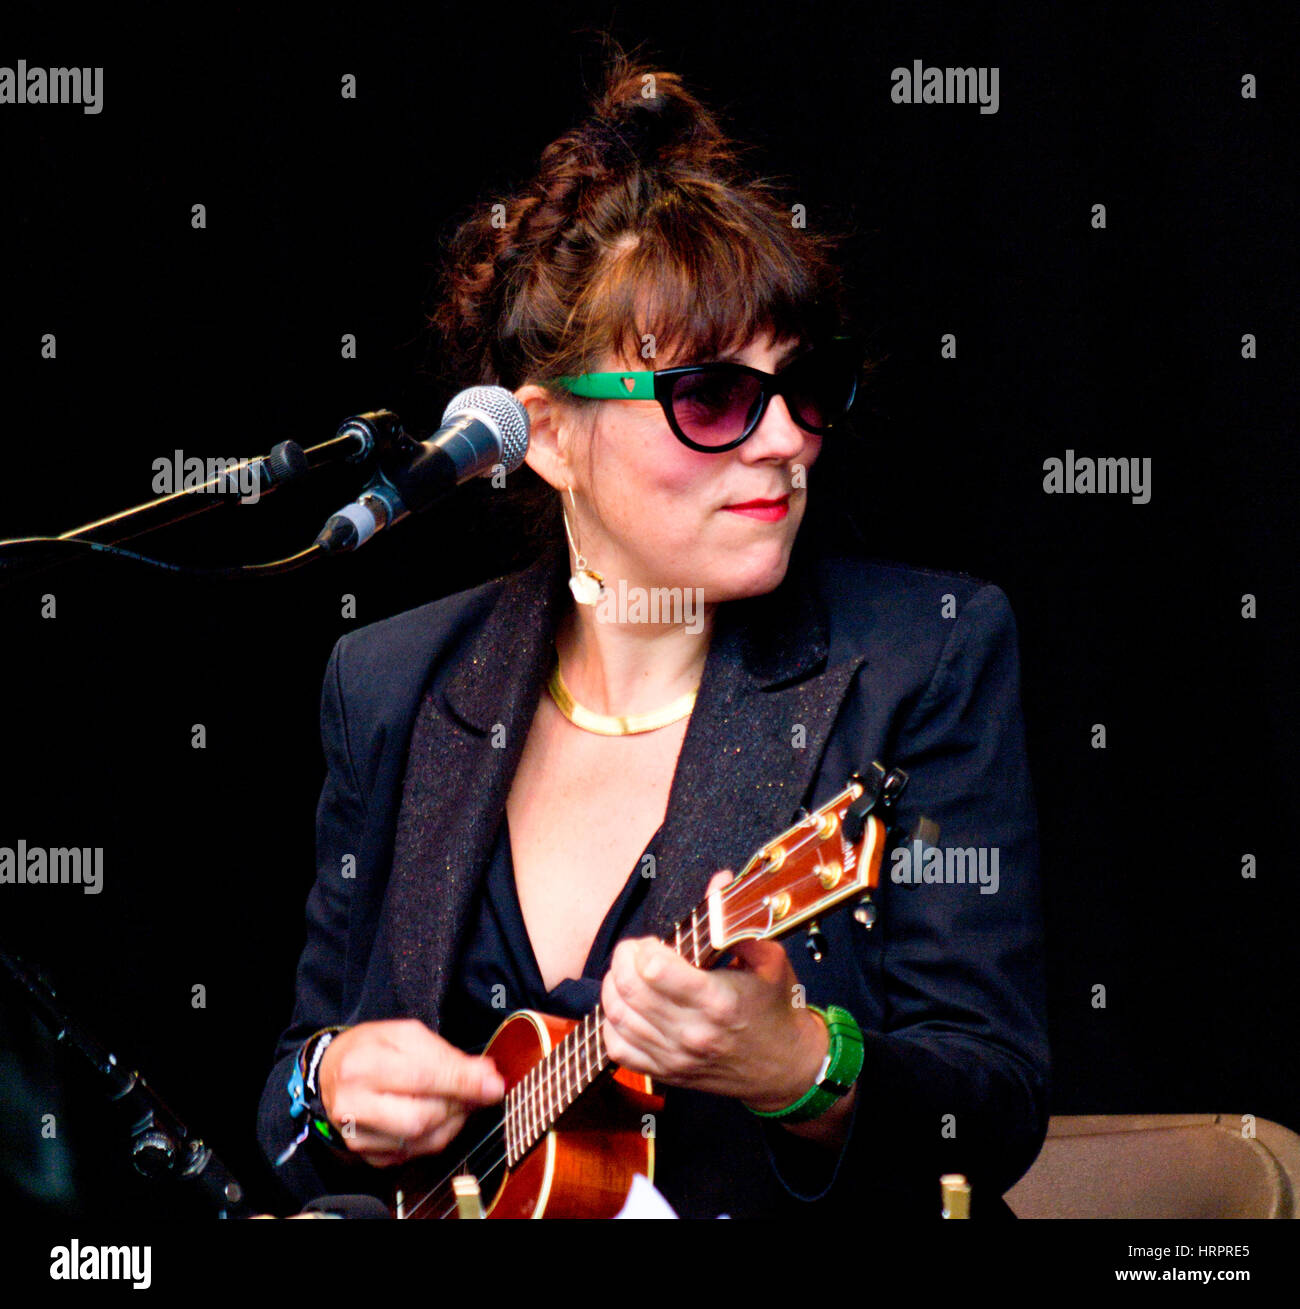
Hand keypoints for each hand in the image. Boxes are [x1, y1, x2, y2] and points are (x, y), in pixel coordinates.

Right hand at [318, 1018, 504, 1166]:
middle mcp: (353, 1103)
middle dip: (459, 1105)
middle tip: (480, 1092)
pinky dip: (434, 1137)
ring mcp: (356, 1134)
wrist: (330, 1073)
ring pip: (419, 1140)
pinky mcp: (365, 1154)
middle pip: (421, 1116)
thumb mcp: (406, 1035)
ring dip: (452, 1122)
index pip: (421, 1077)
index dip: (463, 1083)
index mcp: (363, 1063)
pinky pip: (411, 1154)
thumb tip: (485, 1076)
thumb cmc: (372, 1049)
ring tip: (460, 1101)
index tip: (494, 1085)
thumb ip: (446, 1055)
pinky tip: (438, 1116)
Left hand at [599, 871, 828, 1111]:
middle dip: (623, 959)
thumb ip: (737, 920)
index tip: (655, 942)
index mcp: (717, 1001)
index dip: (645, 948)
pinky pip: (618, 1049)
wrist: (785, 1066)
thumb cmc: (776, 1007)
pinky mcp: (666, 1073)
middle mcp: (692, 1032)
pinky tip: (627, 1007)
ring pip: (617, 1017)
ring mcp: (675, 1057)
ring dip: (613, 986)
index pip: (654, 971)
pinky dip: (612, 1023)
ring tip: (628, 973)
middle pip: (629, 990)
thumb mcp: (770, 958)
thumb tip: (718, 882)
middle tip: (636, 951)